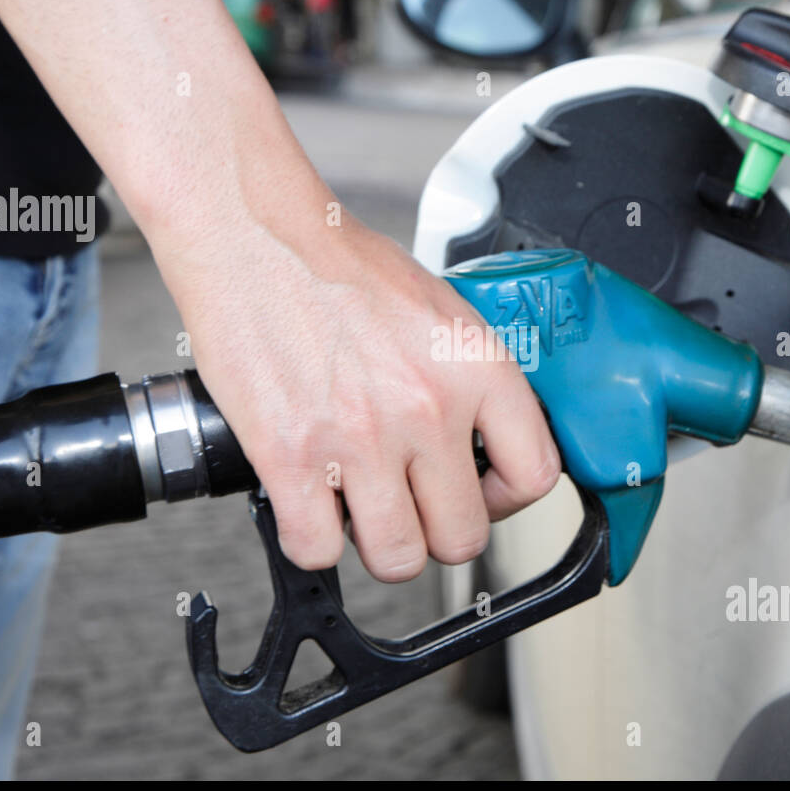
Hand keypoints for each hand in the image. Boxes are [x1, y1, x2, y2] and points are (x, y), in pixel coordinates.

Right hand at [162, 213, 560, 581]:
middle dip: (435, 530)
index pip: (534, 475)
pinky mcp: (291, 456)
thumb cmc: (336, 263)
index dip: (506, 498)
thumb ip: (467, 375)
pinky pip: (316, 549)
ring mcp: (360, 438)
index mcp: (474, 366)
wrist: (254, 233)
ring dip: (376, 542)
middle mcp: (426, 408)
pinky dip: (309, 538)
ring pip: (397, 558)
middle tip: (409, 502)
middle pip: (462, 537)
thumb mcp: (438, 308)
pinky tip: (307, 501)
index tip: (480, 490)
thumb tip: (480, 435)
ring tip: (357, 506)